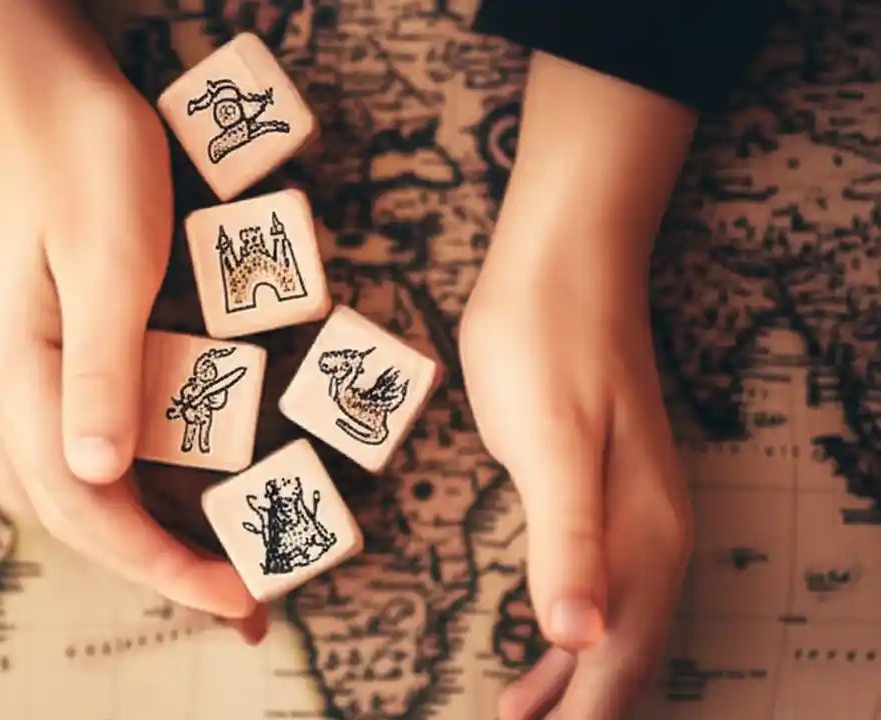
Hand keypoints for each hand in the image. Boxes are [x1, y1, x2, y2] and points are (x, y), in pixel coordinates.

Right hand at [0, 0, 262, 628]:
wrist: (35, 82)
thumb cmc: (81, 156)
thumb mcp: (109, 259)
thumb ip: (103, 372)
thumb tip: (100, 478)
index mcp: (17, 373)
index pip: (88, 505)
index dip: (162, 563)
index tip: (235, 596)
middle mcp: (4, 384)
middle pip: (72, 511)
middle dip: (154, 565)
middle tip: (236, 598)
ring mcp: (13, 364)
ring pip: (67, 484)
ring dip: (135, 533)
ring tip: (205, 562)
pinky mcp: (34, 342)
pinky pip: (73, 440)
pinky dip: (123, 483)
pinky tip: (160, 490)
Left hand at [460, 242, 691, 717]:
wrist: (561, 264)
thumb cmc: (546, 346)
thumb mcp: (549, 444)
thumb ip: (567, 543)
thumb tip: (578, 637)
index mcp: (640, 536)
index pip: (618, 656)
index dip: (583, 712)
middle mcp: (650, 534)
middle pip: (625, 651)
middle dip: (582, 704)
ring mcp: (631, 509)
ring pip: (615, 619)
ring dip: (576, 673)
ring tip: (522, 707)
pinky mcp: (604, 486)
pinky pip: (602, 579)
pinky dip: (572, 623)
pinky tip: (545, 630)